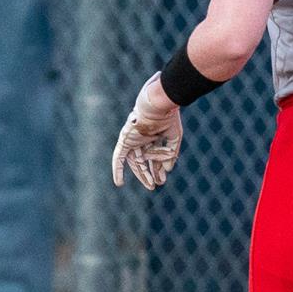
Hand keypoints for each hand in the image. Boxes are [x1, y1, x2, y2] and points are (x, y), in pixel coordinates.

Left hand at [111, 74, 182, 190]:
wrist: (157, 105)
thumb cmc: (167, 116)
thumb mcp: (174, 136)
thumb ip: (171, 153)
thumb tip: (167, 170)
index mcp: (153, 135)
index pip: (154, 155)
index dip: (159, 168)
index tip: (163, 179)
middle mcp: (141, 138)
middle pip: (144, 160)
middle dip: (150, 173)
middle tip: (154, 185)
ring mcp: (132, 139)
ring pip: (136, 161)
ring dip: (142, 174)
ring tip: (151, 187)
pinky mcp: (125, 140)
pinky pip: (119, 157)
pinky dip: (118, 169)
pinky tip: (119, 183)